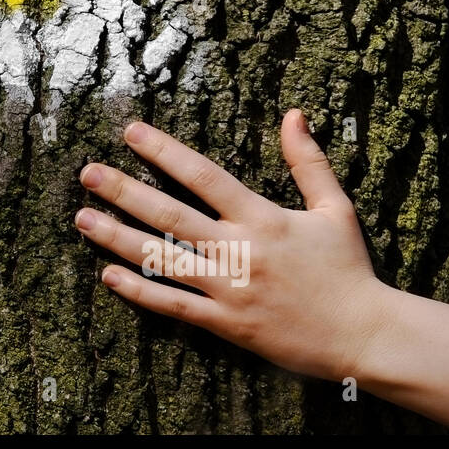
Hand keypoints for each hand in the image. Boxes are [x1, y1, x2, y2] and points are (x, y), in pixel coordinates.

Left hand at [74, 109, 391, 382]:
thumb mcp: (333, 208)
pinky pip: (174, 306)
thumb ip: (307, 162)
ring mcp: (229, 289)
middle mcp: (240, 250)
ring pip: (162, 258)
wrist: (366, 335)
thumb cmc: (349, 269)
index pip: (203, 176)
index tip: (131, 132)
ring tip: (82, 218)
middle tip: (87, 172)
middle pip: (170, 214)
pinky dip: (140, 291)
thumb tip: (293, 114)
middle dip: (125, 191)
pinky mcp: (227, 324)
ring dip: (118, 237)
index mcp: (262, 218)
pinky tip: (109, 276)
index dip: (165, 152)